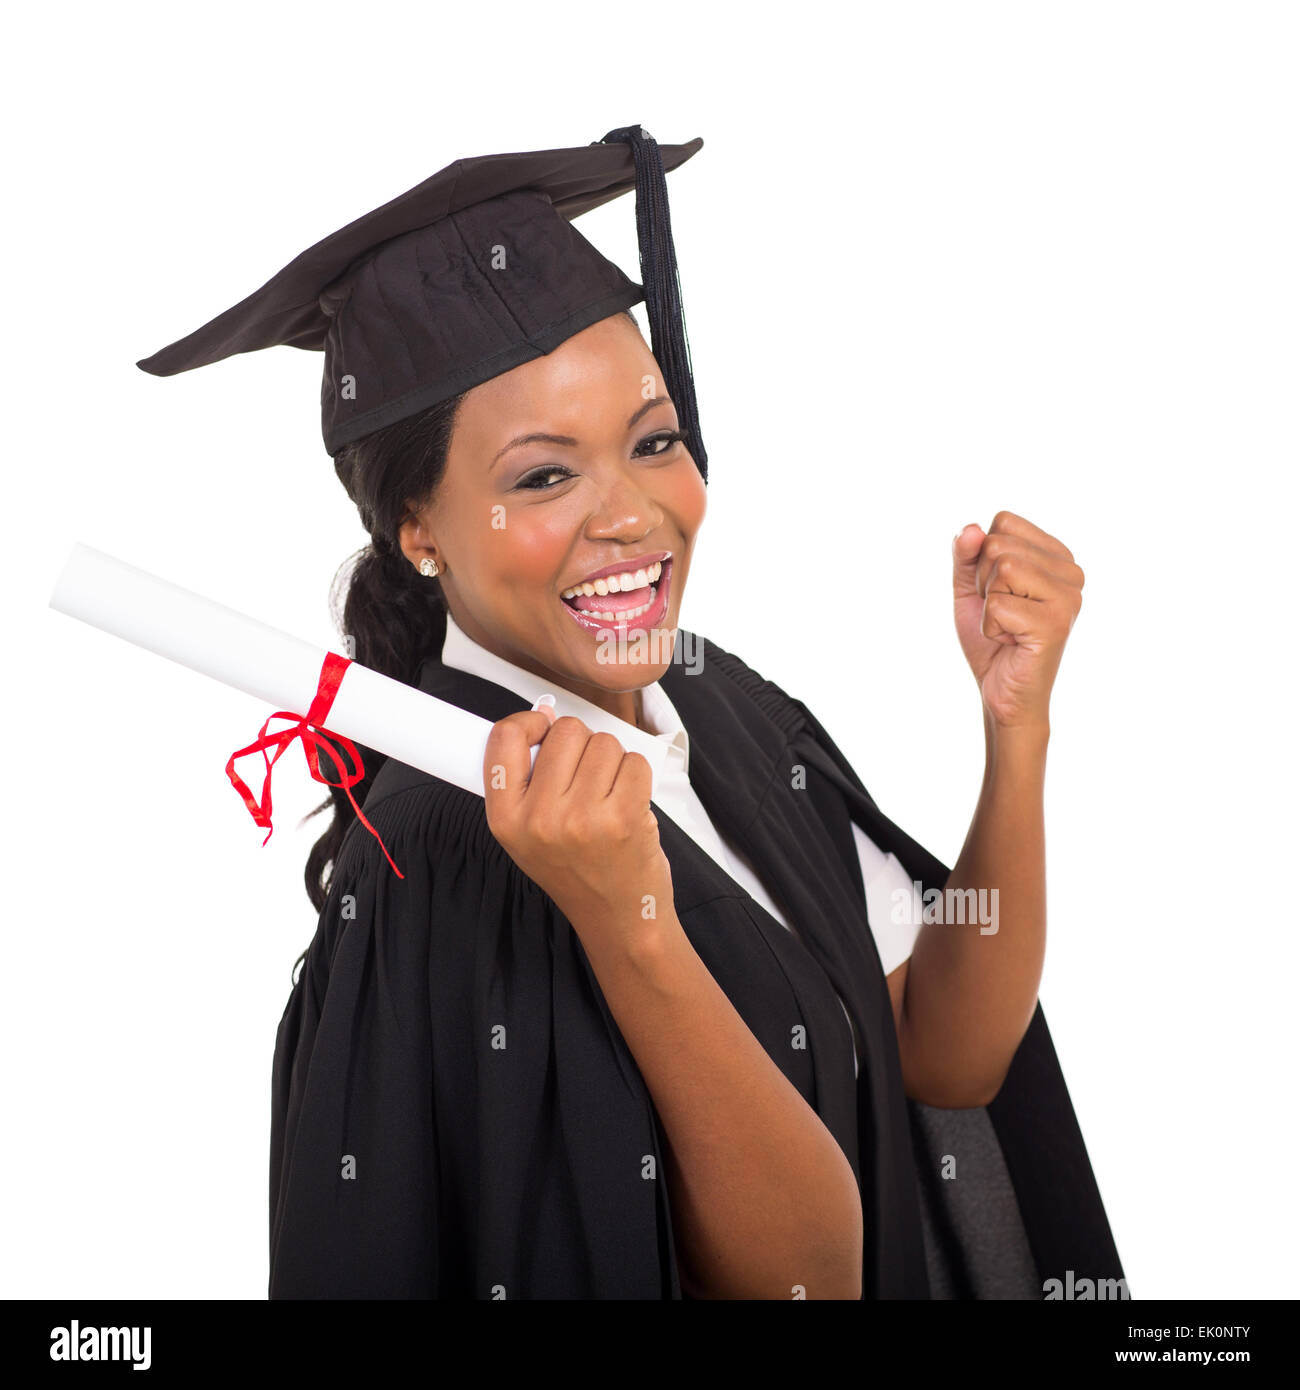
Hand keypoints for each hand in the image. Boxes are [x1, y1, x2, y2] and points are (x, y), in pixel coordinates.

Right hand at [482, 707, 676, 956]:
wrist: (617, 919)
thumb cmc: (577, 869)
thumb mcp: (527, 833)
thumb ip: (528, 777)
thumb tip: (545, 713)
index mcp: (505, 819)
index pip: (504, 739)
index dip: (528, 722)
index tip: (544, 728)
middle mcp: (538, 819)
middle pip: (565, 731)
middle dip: (582, 745)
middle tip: (587, 781)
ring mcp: (581, 819)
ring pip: (604, 742)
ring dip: (612, 761)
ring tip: (608, 797)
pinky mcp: (622, 818)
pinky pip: (634, 761)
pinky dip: (637, 775)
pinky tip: (628, 804)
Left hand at [951, 510, 1084, 731]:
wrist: (1002, 692)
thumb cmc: (991, 640)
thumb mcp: (971, 588)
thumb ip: (966, 555)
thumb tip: (971, 528)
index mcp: (1057, 556)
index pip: (1003, 522)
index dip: (983, 558)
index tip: (1000, 591)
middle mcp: (1072, 571)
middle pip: (999, 544)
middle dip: (983, 582)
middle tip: (1002, 614)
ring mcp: (1069, 597)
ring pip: (1002, 567)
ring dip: (988, 603)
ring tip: (1008, 625)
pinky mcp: (1056, 623)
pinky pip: (998, 604)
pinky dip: (990, 626)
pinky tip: (1011, 641)